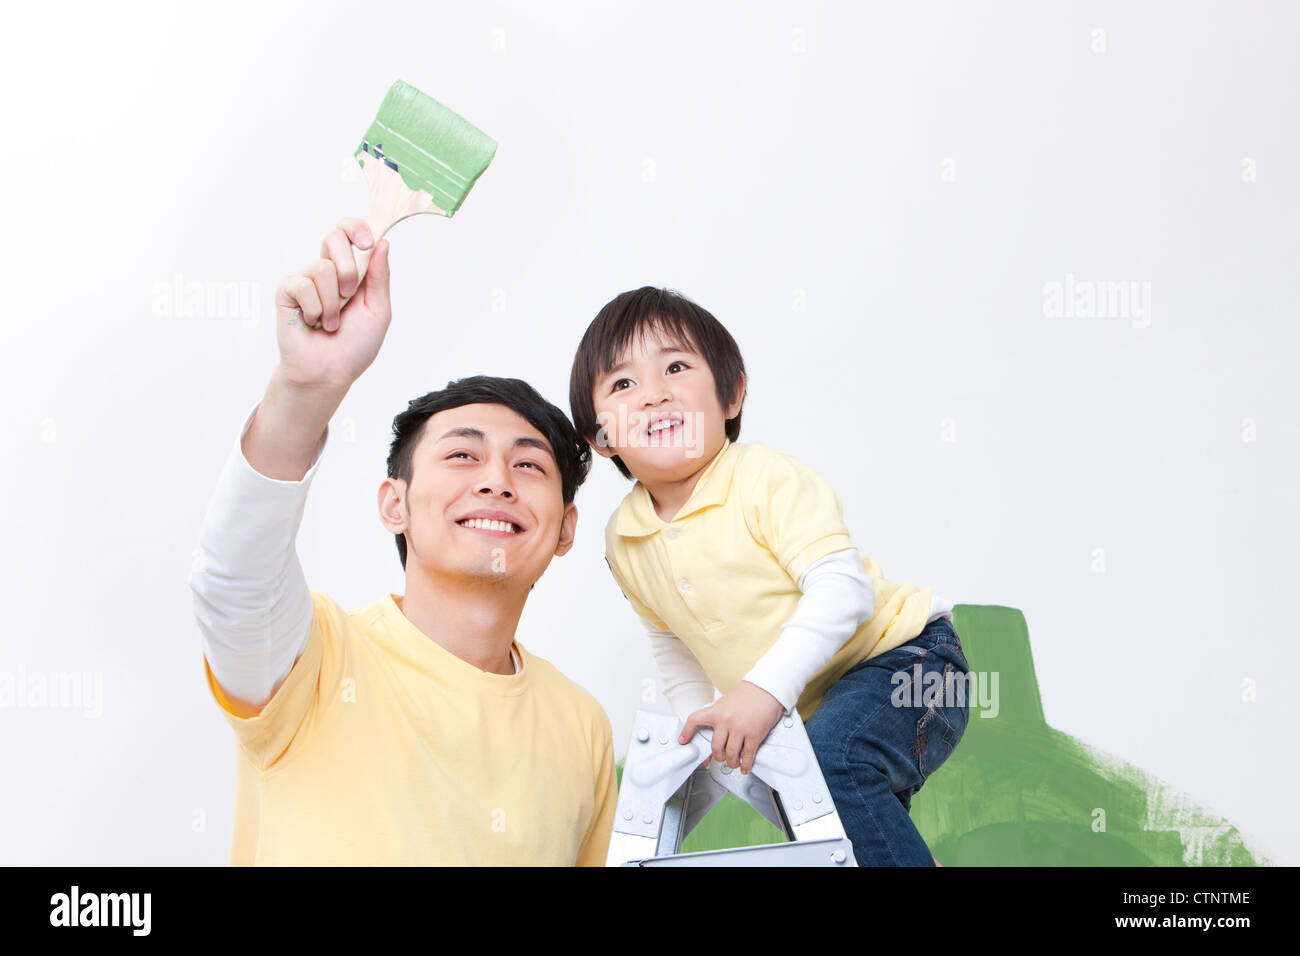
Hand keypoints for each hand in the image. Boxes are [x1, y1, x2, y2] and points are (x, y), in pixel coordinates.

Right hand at [274, 218, 392, 390]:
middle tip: (349, 294)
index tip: (367, 242)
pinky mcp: (287, 291)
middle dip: (348, 266)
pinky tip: (313, 323)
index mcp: (351, 270)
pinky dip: (316, 309)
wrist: (330, 372)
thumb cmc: (354, 346)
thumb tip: (383, 243)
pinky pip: (304, 285)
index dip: (357, 228)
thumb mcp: (378, 310)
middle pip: (333, 236)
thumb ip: (380, 277)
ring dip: (333, 303)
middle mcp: (327, 270)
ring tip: (331, 323)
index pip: (349, 232)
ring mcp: (306, 279)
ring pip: (323, 268)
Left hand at [678, 681, 785, 774]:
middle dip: (718, 756)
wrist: (767, 688)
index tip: (683, 740)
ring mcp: (740, 729)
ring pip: (730, 754)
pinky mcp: (754, 735)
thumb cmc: (749, 694)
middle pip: (715, 747)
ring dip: (731, 762)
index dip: (687, 732)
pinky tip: (745, 766)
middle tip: (721, 758)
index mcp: (717, 711)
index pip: (695, 720)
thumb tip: (716, 730)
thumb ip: (720, 715)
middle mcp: (726, 721)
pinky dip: (745, 764)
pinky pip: (747, 755)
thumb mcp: (727, 702)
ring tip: (734, 763)